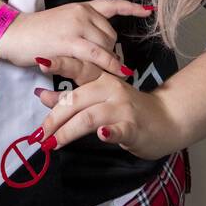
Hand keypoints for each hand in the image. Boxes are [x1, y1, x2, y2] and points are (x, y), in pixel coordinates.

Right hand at [0, 0, 152, 82]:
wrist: (13, 34)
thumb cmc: (35, 33)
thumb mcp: (62, 22)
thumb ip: (82, 27)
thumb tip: (99, 41)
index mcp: (81, 7)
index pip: (111, 5)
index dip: (131, 8)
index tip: (148, 11)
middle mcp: (82, 12)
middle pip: (111, 34)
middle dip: (111, 51)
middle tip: (103, 66)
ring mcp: (76, 25)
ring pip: (106, 45)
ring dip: (109, 61)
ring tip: (107, 73)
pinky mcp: (70, 41)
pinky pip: (97, 55)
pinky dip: (109, 64)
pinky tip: (117, 72)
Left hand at [30, 68, 183, 161]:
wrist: (167, 120)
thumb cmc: (128, 110)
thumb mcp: (98, 99)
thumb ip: (72, 97)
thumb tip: (42, 95)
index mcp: (102, 79)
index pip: (79, 68)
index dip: (60, 64)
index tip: (40, 62)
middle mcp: (112, 89)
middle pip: (77, 99)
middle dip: (54, 118)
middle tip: (39, 135)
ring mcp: (123, 108)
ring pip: (90, 116)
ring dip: (69, 131)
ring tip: (53, 144)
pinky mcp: (134, 127)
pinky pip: (121, 129)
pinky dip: (111, 132)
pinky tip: (102, 135)